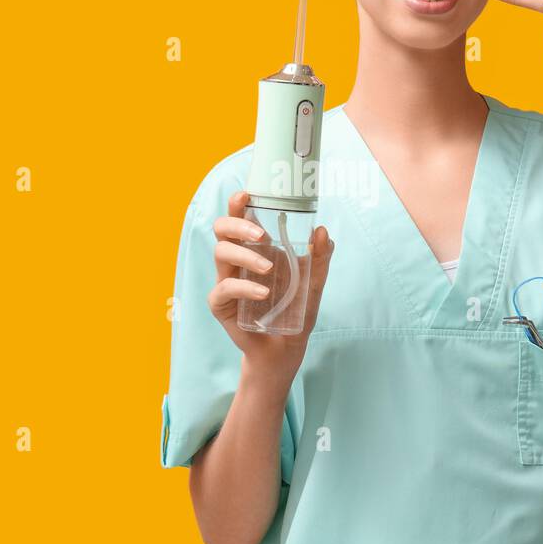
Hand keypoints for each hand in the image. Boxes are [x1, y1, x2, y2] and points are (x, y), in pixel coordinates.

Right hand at [207, 190, 333, 390]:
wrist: (285, 349)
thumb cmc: (296, 311)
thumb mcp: (314, 284)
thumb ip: (320, 259)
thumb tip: (322, 231)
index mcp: (255, 248)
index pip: (241, 218)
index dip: (238, 204)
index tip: (246, 194)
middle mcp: (237, 260)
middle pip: (222, 229)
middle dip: (237, 225)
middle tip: (261, 235)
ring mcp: (227, 281)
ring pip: (220, 253)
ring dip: (245, 256)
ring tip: (269, 269)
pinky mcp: (221, 304)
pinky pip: (224, 288)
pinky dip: (243, 287)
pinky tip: (262, 292)